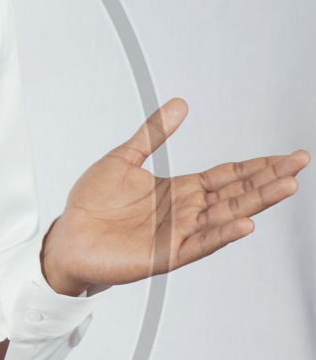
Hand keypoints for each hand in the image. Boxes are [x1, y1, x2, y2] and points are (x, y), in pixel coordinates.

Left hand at [40, 98, 308, 295]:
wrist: (67, 239)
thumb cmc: (90, 206)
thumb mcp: (123, 158)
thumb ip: (153, 133)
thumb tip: (180, 104)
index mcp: (179, 190)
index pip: (228, 175)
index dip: (257, 165)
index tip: (287, 155)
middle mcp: (185, 212)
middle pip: (237, 193)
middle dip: (269, 178)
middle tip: (299, 164)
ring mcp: (178, 234)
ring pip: (227, 215)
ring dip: (257, 202)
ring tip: (286, 186)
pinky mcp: (165, 254)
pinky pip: (200, 243)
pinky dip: (222, 234)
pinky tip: (245, 224)